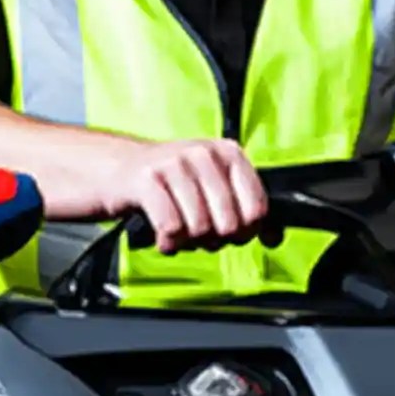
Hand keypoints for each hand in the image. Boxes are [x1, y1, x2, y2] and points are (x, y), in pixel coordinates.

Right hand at [113, 139, 272, 254]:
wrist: (119, 170)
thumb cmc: (173, 184)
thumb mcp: (214, 187)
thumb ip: (247, 209)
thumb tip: (275, 238)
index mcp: (229, 153)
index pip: (257, 208)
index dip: (246, 231)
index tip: (231, 233)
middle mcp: (205, 152)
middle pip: (229, 223)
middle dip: (215, 240)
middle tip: (200, 234)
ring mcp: (175, 163)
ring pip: (199, 227)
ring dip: (188, 242)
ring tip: (179, 232)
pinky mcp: (147, 178)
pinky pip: (171, 228)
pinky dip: (167, 242)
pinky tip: (163, 235)